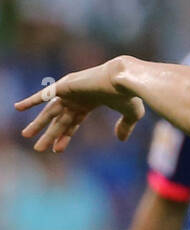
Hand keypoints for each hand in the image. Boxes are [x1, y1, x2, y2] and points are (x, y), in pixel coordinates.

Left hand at [15, 58, 143, 153]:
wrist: (125, 79)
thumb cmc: (129, 95)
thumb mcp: (131, 115)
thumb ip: (124, 126)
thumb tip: (120, 139)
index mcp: (89, 102)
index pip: (73, 123)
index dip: (65, 137)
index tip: (57, 150)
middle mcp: (77, 97)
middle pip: (59, 120)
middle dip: (49, 134)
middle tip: (38, 149)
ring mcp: (69, 91)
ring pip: (49, 112)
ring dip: (37, 124)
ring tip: (25, 136)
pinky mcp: (64, 87)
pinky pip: (43, 95)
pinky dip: (30, 101)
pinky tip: (18, 108)